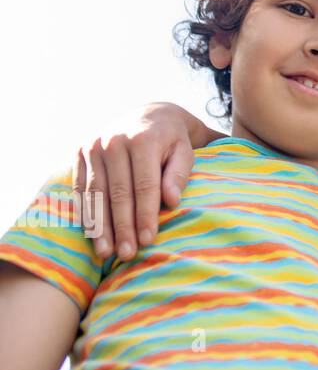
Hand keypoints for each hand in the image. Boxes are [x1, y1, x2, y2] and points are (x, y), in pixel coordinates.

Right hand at [72, 103, 216, 260]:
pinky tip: (92, 235)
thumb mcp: (185, 152)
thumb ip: (179, 175)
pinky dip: (86, 213)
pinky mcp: (80, 153)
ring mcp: (93, 146)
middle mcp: (114, 141)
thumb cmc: (172, 141)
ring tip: (107, 253)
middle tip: (127, 254)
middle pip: (118, 192)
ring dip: (100, 226)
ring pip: (96, 194)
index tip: (148, 240)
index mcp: (143, 139)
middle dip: (122, 227)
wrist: (149, 115)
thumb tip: (171, 201)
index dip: (146, 215)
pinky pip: (80, 188)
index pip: (144, 185)